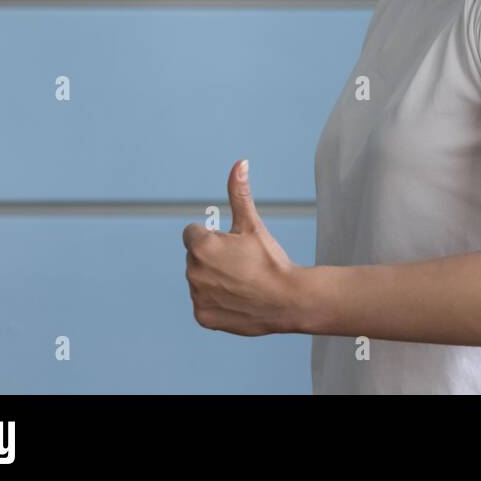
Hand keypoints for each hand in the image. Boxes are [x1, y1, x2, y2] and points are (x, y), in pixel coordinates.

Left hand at [183, 159, 302, 336]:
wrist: (288, 300)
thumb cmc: (271, 259)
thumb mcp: (253, 224)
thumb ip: (239, 193)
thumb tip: (239, 163)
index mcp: (201, 246)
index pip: (192, 233)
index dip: (214, 237)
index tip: (232, 245)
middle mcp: (192, 271)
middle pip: (195, 257)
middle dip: (213, 258)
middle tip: (241, 264)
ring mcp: (196, 296)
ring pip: (199, 280)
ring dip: (214, 279)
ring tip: (242, 282)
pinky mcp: (202, 317)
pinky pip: (203, 304)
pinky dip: (217, 302)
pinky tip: (238, 298)